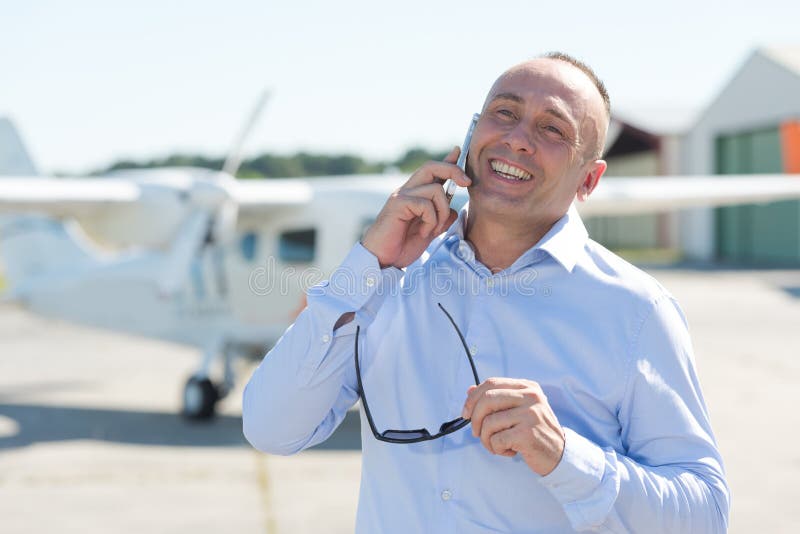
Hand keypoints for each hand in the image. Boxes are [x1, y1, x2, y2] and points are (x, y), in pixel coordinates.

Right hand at [361, 147, 470, 268]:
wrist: (382, 259)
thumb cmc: (402, 246)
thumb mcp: (429, 232)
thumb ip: (441, 220)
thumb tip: (454, 210)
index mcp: (415, 195)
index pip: (432, 172)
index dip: (447, 160)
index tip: (458, 151)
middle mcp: (407, 191)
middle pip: (432, 167)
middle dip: (453, 170)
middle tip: (466, 182)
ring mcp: (401, 196)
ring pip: (435, 190)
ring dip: (442, 212)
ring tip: (433, 229)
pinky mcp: (398, 204)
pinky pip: (425, 205)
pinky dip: (431, 221)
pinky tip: (424, 232)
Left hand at [461, 378, 565, 475]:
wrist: (559, 454)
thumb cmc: (534, 432)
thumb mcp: (518, 410)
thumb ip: (496, 399)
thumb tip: (469, 390)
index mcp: (527, 387)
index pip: (491, 383)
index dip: (473, 398)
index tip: (465, 413)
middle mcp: (531, 397)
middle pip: (487, 399)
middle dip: (474, 418)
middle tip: (476, 433)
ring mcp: (530, 414)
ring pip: (489, 422)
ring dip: (486, 439)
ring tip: (497, 445)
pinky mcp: (528, 434)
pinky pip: (497, 440)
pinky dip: (497, 448)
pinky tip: (509, 451)